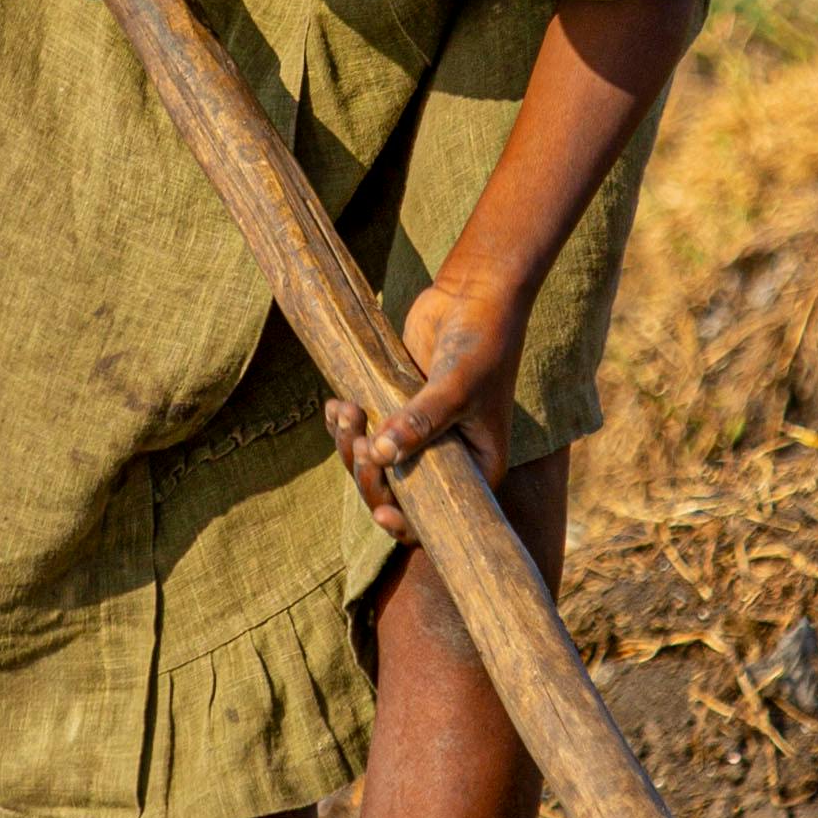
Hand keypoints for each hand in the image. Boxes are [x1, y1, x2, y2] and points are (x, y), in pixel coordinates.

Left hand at [328, 259, 525, 529]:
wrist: (475, 293)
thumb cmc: (482, 343)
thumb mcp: (457, 386)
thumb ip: (421, 422)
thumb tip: (381, 455)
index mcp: (476, 469)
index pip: (437, 516)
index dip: (407, 523)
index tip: (383, 512)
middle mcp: (447, 459)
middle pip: (396, 492)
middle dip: (370, 476)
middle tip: (360, 443)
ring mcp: (418, 435)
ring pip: (374, 463)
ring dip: (350, 446)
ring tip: (345, 412)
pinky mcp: (395, 408)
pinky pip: (363, 431)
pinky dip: (344, 424)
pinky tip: (336, 406)